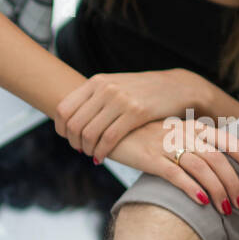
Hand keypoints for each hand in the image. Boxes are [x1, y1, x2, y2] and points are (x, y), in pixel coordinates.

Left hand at [56, 70, 205, 161]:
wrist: (178, 87)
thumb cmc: (143, 91)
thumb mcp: (115, 86)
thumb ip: (94, 97)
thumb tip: (69, 116)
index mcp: (97, 81)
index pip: (63, 109)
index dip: (61, 128)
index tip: (67, 138)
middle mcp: (106, 88)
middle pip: (73, 124)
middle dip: (73, 142)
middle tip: (80, 150)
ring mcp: (121, 99)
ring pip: (89, 133)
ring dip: (87, 150)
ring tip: (92, 154)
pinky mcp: (136, 112)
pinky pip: (109, 139)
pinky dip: (101, 152)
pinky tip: (101, 157)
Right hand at [99, 117, 238, 214]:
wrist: (107, 126)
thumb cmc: (141, 135)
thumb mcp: (170, 134)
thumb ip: (191, 144)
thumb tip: (213, 166)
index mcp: (192, 127)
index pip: (227, 139)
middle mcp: (183, 133)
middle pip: (218, 158)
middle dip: (234, 183)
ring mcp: (166, 145)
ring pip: (202, 167)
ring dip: (218, 190)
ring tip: (226, 209)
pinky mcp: (149, 158)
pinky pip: (176, 174)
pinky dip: (191, 188)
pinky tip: (201, 202)